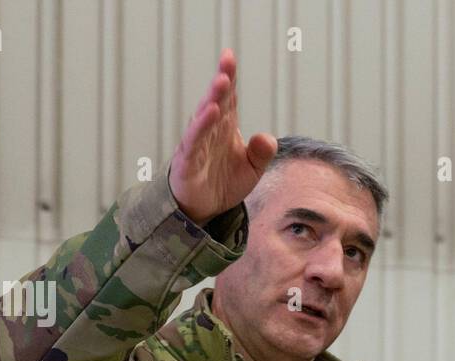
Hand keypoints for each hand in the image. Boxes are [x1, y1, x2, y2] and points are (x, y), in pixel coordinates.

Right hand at [170, 48, 276, 225]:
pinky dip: (201, 126)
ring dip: (212, 99)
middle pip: (216, 101)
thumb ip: (261, 153)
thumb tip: (267, 137)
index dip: (229, 77)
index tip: (229, 57)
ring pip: (204, 117)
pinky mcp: (188, 161)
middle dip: (222, 82)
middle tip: (227, 64)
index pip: (228, 98)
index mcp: (225, 127)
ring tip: (222, 83)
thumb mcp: (251, 169)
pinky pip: (194, 141)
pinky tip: (210, 113)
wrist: (203, 208)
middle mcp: (210, 131)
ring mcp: (197, 144)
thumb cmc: (223, 181)